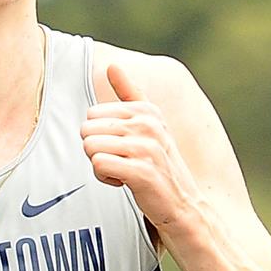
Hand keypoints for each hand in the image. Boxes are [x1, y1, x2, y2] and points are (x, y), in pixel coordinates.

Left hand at [80, 60, 194, 232]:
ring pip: (90, 147)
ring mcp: (146, 147)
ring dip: (101, 166)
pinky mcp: (142, 171)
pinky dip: (106, 178)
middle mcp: (148, 124)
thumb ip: (130, 95)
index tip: (122, 149)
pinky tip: (125, 183)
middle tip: (121, 162)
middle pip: (87, 130)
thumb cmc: (159, 166)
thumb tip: (112, 65)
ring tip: (124, 172)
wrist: (184, 206)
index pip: (92, 114)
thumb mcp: (149, 125)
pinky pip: (98, 164)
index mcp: (147, 110)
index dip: (101, 136)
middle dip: (97, 151)